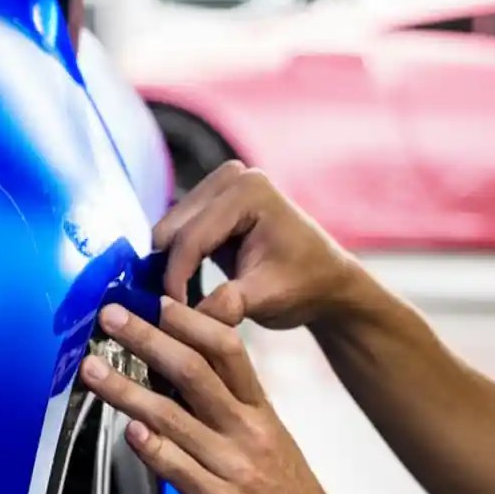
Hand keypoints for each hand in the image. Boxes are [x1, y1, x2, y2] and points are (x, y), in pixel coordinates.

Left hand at [82, 298, 365, 493]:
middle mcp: (248, 432)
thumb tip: (178, 375)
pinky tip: (129, 433)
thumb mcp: (269, 440)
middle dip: (147, 339)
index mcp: (259, 411)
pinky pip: (180, 470)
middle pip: (194, 371)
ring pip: (174, 417)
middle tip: (111, 317)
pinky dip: (152, 448)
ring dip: (126, 389)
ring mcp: (235, 468)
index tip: (156, 301)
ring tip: (93, 369)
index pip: (227, 349)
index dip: (189, 321)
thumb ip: (229, 408)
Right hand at [155, 161, 361, 329]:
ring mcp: (219, 187)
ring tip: (180, 305)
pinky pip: (177, 235)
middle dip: (168, 272)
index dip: (176, 278)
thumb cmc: (305, 286)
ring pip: (169, 232)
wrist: (326, 281)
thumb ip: (228, 304)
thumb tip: (184, 315)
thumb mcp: (269, 298)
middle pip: (173, 228)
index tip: (173, 315)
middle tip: (172, 313)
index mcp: (249, 190)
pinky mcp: (210, 204)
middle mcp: (231, 178)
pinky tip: (186, 292)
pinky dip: (176, 263)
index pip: (193, 236)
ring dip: (169, 268)